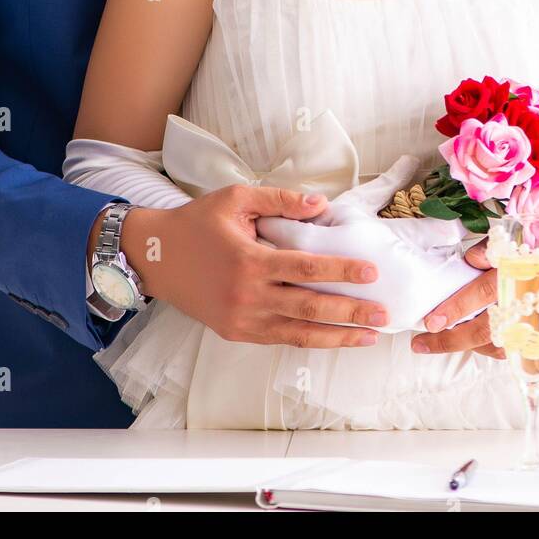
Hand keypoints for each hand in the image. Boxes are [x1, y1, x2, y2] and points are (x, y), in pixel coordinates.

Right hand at [120, 186, 388, 349]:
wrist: (155, 257)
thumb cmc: (197, 223)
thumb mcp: (236, 199)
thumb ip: (280, 200)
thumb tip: (321, 204)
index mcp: (250, 261)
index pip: (306, 267)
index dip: (341, 270)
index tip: (370, 272)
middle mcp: (248, 296)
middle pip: (310, 307)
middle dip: (350, 312)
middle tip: (383, 313)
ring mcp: (242, 320)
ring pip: (299, 333)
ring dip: (337, 336)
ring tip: (368, 336)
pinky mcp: (236, 333)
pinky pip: (280, 339)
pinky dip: (309, 339)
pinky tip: (333, 337)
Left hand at [409, 166, 538, 355]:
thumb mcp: (531, 220)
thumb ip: (498, 244)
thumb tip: (471, 260)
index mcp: (530, 271)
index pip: (482, 295)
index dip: (453, 310)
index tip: (429, 322)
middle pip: (490, 332)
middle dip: (452, 341)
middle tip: (424, 343)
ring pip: (509, 346)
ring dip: (477, 346)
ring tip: (452, 339)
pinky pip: (532, 346)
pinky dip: (507, 345)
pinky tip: (490, 340)